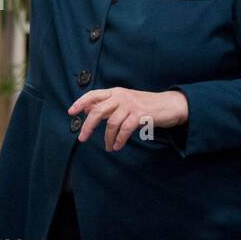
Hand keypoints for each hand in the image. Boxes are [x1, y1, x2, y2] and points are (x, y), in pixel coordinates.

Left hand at [68, 88, 188, 150]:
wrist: (170, 105)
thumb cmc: (144, 105)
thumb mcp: (123, 102)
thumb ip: (106, 105)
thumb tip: (86, 110)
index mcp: (115, 92)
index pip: (93, 95)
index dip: (80, 103)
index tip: (70, 112)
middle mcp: (121, 96)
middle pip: (98, 111)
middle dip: (88, 126)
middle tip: (82, 138)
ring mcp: (131, 105)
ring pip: (112, 123)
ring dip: (107, 138)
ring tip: (108, 147)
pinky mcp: (141, 115)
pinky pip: (125, 129)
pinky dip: (119, 139)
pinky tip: (117, 145)